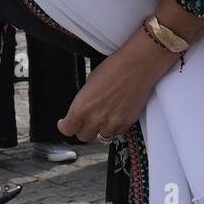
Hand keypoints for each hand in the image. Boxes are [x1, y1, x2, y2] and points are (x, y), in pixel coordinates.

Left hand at [57, 35, 172, 141]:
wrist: (138, 65)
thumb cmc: (114, 68)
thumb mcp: (89, 83)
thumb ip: (84, 100)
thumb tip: (82, 109)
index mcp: (81, 107)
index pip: (67, 129)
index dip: (65, 126)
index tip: (66, 123)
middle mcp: (96, 118)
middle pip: (83, 136)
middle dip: (82, 129)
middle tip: (85, 121)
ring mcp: (113, 122)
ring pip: (101, 137)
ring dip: (100, 129)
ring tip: (103, 117)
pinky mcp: (128, 122)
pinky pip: (117, 132)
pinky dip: (115, 127)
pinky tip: (116, 116)